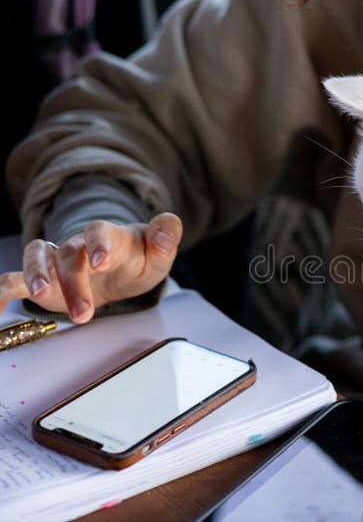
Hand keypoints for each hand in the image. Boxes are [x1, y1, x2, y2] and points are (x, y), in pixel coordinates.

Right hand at [0, 213, 182, 322]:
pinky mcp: (43, 280)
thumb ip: (166, 237)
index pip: (101, 231)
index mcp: (111, 237)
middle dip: (75, 282)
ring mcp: (58, 260)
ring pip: (38, 258)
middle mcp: (80, 245)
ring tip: (43, 296)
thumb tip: (165, 232)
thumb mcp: (160, 252)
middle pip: (70, 254)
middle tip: (85, 311)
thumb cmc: (139, 258)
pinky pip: (15, 279)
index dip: (99, 244)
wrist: (122, 266)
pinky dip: (3, 289)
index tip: (101, 262)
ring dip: (37, 276)